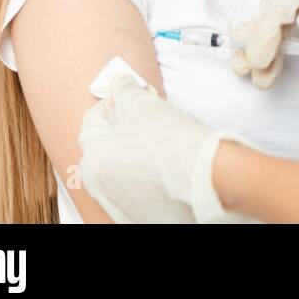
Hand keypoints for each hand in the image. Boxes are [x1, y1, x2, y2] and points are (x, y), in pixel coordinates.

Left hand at [78, 74, 255, 222]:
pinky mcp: (140, 214)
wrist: (206, 176)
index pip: (94, 120)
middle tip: (149, 118)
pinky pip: (138, 188)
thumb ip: (123, 91)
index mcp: (92, 159)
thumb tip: (119, 84)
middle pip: (106, 146)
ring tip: (162, 143)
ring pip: (122, 168)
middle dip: (124, 129)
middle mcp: (99, 185)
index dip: (114, 102)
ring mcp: (119, 203)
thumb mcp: (142, 104)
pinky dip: (147, 176)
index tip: (131, 96)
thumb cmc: (172, 141)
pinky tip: (166, 166)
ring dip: (135, 153)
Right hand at [232, 0, 298, 87]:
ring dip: (270, 38)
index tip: (259, 62)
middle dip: (261, 40)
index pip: (281, 2)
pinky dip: (284, 31)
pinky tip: (277, 51)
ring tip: (261, 70)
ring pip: (283, 9)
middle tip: (257, 74)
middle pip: (275, 5)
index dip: (265, 34)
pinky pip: (297, 11)